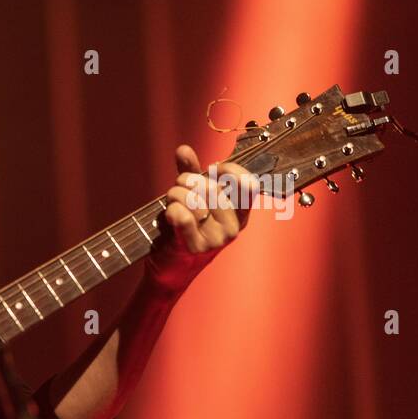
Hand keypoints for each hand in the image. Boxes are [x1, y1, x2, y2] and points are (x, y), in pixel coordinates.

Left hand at [144, 145, 256, 295]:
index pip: (247, 184)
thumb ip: (190, 173)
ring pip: (195, 200)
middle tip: (177, 187)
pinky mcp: (193, 248)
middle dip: (187, 180)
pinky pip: (184, 218)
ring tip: (171, 202)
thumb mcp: (192, 199)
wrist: (169, 269)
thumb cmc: (183, 230)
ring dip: (175, 194)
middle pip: (212, 188)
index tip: (212, 168)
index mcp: (240, 215)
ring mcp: (214, 240)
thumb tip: (183, 150)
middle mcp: (232, 228)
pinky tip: (170, 213)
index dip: (229, 169)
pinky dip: (173, 210)